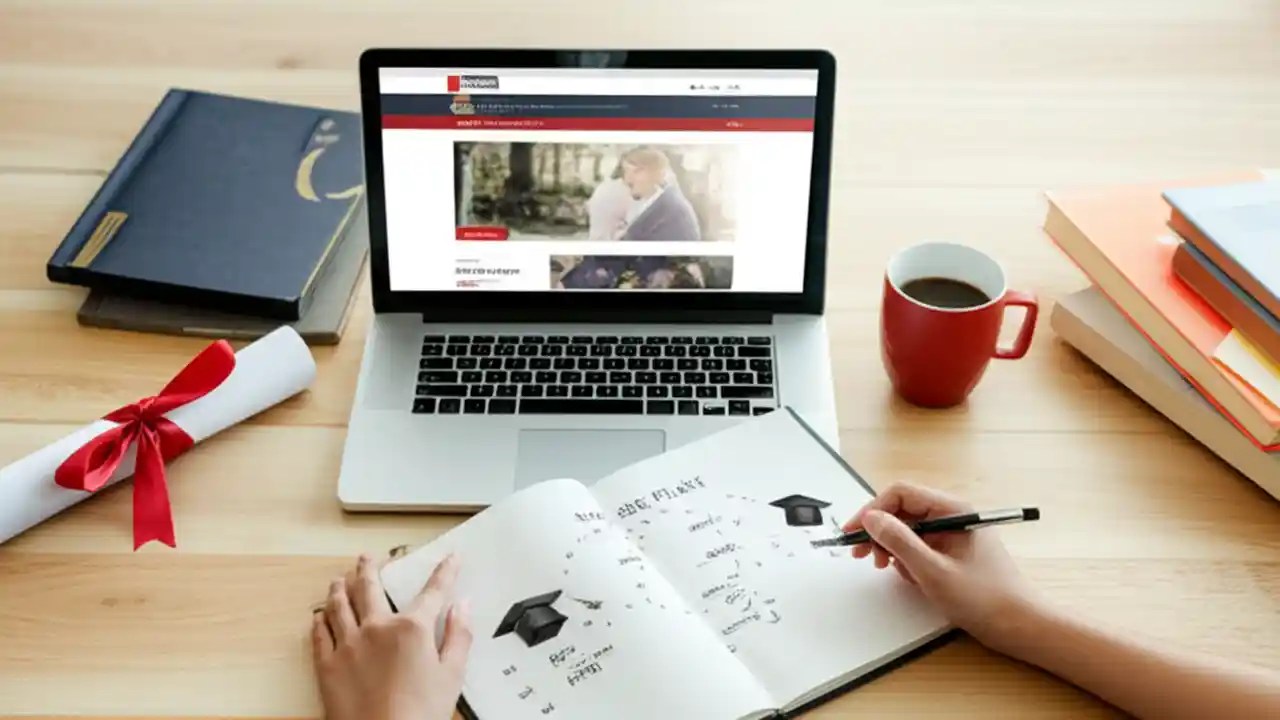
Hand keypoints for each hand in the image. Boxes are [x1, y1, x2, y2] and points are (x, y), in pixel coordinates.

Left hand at [312, 553, 471, 719]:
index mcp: (412, 629)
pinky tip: (319, 616)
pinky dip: (320, 620)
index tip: (451, 558)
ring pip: (339, 605)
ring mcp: (348, 645)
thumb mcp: (452, 676)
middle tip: (368, 557)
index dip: (445, 571)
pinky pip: (319, 634)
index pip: (433, 591)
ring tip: (338, 579)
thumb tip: (463, 607)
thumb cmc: (420, 715)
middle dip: (370, 568)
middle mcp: (377, 628)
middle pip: (371, 587)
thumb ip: (459, 636)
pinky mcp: (327, 665)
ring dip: (339, 588)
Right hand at [844, 483, 1041, 650]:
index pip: (901, 494)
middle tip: (862, 555)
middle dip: (879, 532)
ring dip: (892, 548)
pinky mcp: (952, 552)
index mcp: (953, 509)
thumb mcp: (934, 571)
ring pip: (908, 530)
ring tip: (889, 569)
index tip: (853, 533)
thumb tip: (871, 519)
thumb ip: (900, 541)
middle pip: (902, 511)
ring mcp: (952, 534)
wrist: (1020, 626)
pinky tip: (911, 578)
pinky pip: (919, 548)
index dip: (872, 511)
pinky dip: (908, 561)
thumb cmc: (984, 598)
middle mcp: (952, 516)